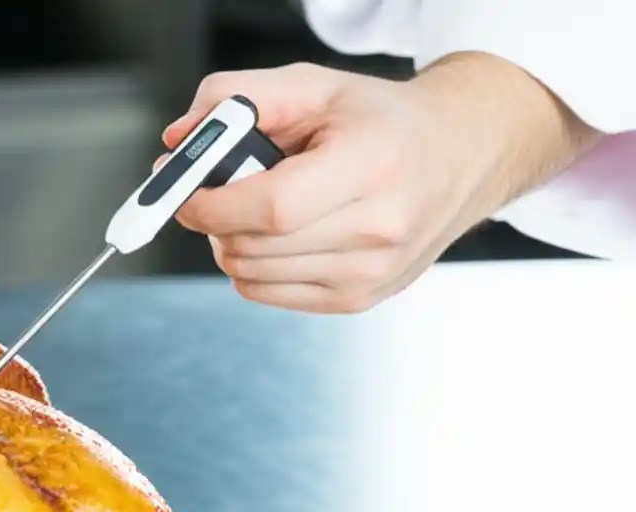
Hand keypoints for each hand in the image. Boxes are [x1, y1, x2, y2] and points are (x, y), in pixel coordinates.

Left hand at [163, 53, 600, 312]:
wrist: (458, 156)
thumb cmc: (380, 122)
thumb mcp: (315, 86)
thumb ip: (238, 98)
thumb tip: (178, 140)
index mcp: (373, 164)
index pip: (272, 207)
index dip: (211, 203)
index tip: (180, 189)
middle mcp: (380, 227)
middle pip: (251, 246)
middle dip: (212, 218)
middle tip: (217, 187)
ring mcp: (371, 273)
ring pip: (248, 275)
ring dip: (230, 241)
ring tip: (257, 205)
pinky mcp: (358, 300)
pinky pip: (264, 293)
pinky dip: (252, 264)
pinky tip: (279, 234)